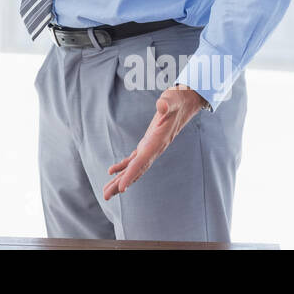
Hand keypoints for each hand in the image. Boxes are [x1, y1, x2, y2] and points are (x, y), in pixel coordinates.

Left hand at [101, 85, 206, 199]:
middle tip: (106, 195)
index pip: (143, 160)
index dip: (132, 174)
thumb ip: (167, 103)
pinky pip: (134, 159)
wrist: (187, 101)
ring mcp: (152, 146)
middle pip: (137, 170)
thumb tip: (162, 106)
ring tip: (107, 192)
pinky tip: (112, 172)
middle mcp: (155, 148)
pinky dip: (123, 166)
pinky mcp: (148, 142)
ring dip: (120, 179)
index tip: (122, 188)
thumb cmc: (178, 99)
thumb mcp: (173, 98)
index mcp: (158, 140)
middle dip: (122, 183)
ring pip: (135, 167)